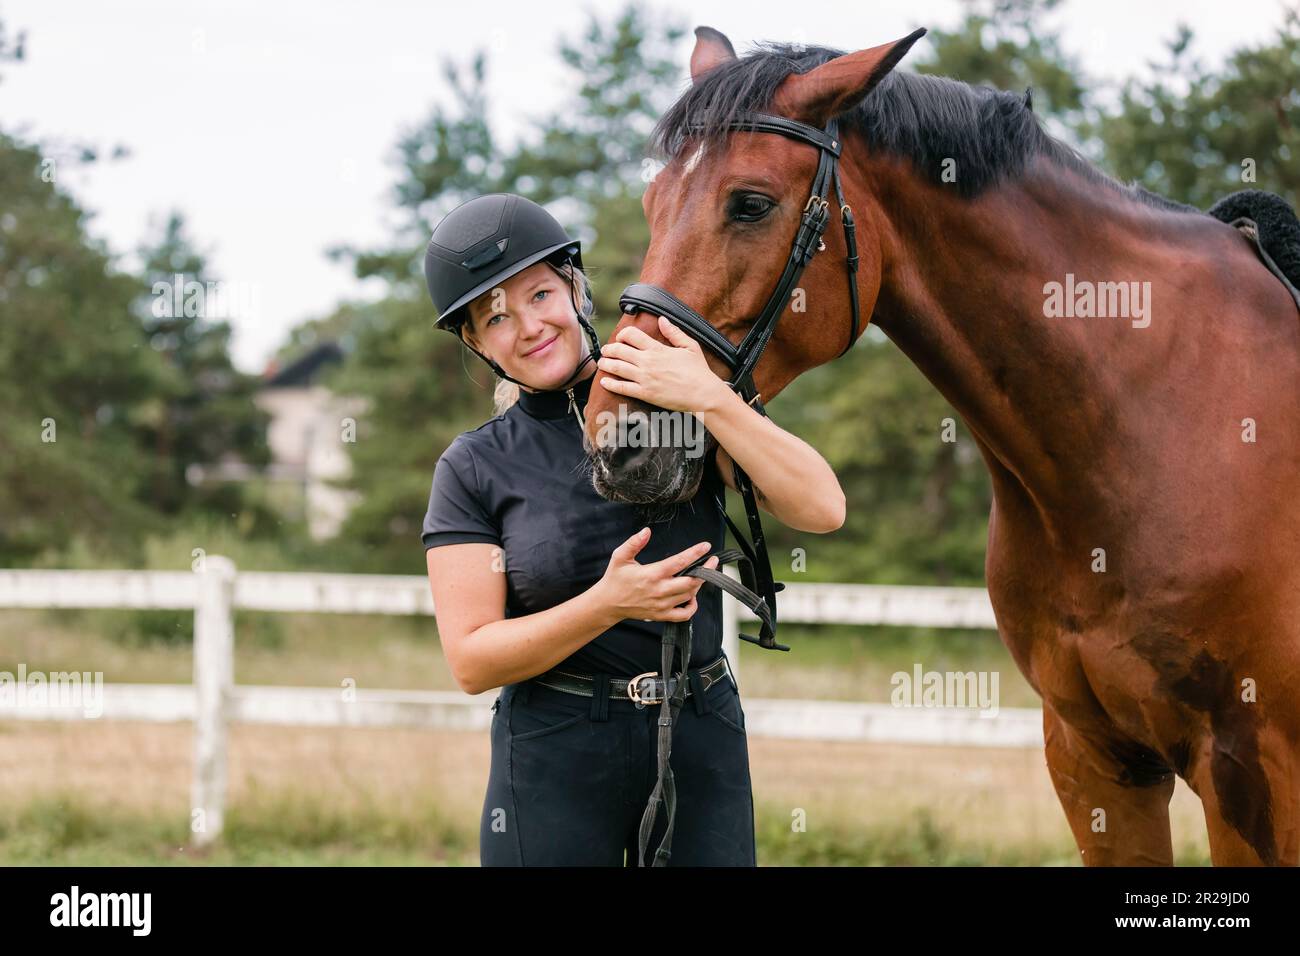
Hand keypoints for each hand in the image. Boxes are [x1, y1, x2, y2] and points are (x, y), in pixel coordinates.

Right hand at [591, 527, 719, 623]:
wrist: (608, 604)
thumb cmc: (615, 579)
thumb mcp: (620, 557)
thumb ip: (634, 543)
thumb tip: (647, 531)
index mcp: (651, 574)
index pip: (679, 562)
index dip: (695, 553)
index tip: (706, 546)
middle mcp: (659, 590)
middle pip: (691, 582)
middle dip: (706, 570)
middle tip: (713, 561)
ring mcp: (662, 605)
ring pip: (689, 595)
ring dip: (699, 584)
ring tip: (701, 574)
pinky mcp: (662, 615)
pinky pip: (684, 614)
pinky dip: (693, 607)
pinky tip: (692, 596)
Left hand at [597, 316, 730, 413]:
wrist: (703, 394)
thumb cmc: (699, 371)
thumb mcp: (690, 346)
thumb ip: (674, 332)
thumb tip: (662, 319)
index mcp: (657, 349)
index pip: (631, 335)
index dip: (622, 334)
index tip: (620, 338)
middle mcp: (648, 362)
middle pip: (619, 351)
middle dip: (609, 349)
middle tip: (605, 351)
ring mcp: (645, 378)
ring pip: (617, 368)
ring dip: (606, 364)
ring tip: (601, 363)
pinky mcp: (645, 394)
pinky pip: (623, 388)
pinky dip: (611, 384)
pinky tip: (604, 381)